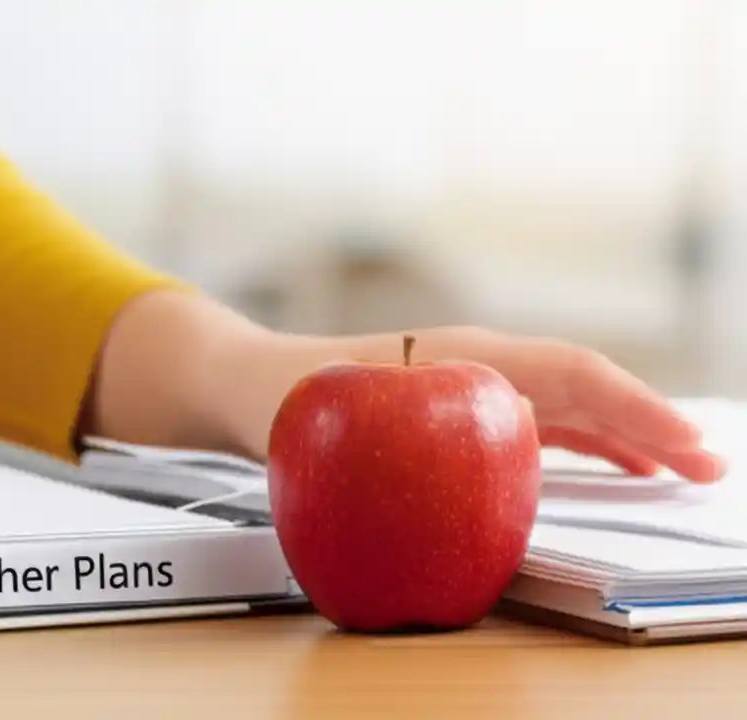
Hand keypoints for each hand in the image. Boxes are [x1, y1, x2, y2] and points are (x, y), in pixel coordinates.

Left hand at [87, 291, 723, 482]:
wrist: (246, 384)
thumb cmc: (280, 396)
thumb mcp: (327, 418)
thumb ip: (390, 437)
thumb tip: (462, 464)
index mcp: (455, 356)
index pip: (565, 372)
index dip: (629, 407)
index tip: (678, 441)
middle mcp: (472, 365)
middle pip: (580, 387)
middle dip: (647, 423)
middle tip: (706, 466)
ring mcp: (469, 385)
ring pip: (568, 403)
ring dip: (626, 433)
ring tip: (681, 467)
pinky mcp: (459, 409)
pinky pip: (542, 421)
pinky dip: (586, 441)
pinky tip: (613, 465)